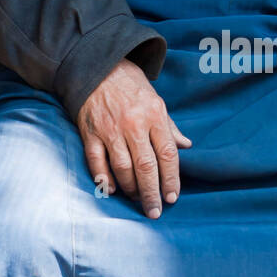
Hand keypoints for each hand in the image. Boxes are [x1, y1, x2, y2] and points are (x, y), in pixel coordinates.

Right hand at [76, 58, 191, 218]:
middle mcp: (133, 124)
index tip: (172, 197)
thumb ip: (170, 127)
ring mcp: (110, 129)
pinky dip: (104, 178)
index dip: (172, 179)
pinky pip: (96, 161)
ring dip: (131, 188)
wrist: (97, 65)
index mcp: (154, 116)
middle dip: (152, 193)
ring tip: (136, 199)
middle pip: (146, 167)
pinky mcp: (90, 132)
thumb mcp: (157, 100)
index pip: (168, 155)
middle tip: (155, 211)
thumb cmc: (130, 85)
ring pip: (122, 168)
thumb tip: (186, 146)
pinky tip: (112, 189)